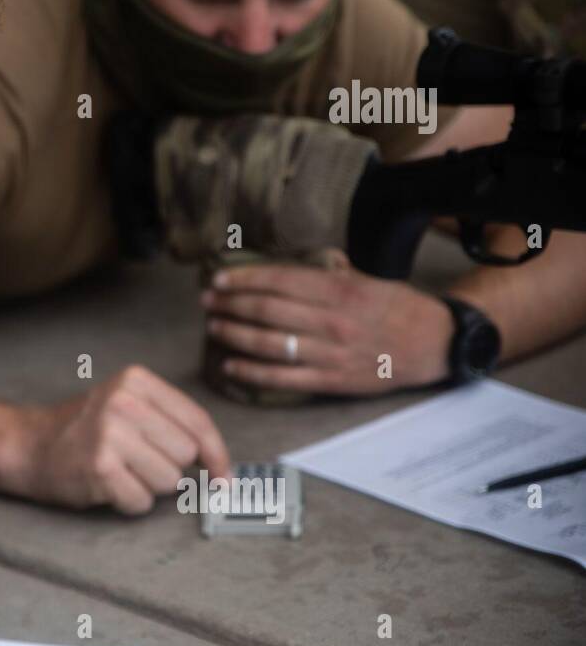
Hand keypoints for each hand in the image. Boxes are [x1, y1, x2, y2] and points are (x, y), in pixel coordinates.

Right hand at [17, 366, 229, 514]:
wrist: (29, 446)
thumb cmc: (87, 431)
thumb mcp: (128, 405)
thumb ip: (172, 422)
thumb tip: (221, 466)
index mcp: (136, 380)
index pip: (198, 422)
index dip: (217, 455)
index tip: (223, 477)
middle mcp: (124, 401)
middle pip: (186, 455)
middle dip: (169, 468)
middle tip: (136, 461)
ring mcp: (110, 433)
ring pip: (168, 481)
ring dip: (148, 487)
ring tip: (120, 471)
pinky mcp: (100, 467)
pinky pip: (141, 502)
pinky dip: (128, 502)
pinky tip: (107, 485)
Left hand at [201, 252, 452, 394]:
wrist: (437, 345)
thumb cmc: (400, 307)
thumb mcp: (369, 279)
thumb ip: (331, 273)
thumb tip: (297, 264)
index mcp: (340, 290)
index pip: (280, 281)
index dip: (244, 280)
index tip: (218, 280)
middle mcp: (333, 321)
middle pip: (268, 311)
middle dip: (231, 305)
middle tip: (207, 302)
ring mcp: (332, 353)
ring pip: (270, 344)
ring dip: (235, 334)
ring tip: (214, 327)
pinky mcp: (333, 381)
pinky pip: (284, 378)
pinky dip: (252, 373)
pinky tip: (231, 366)